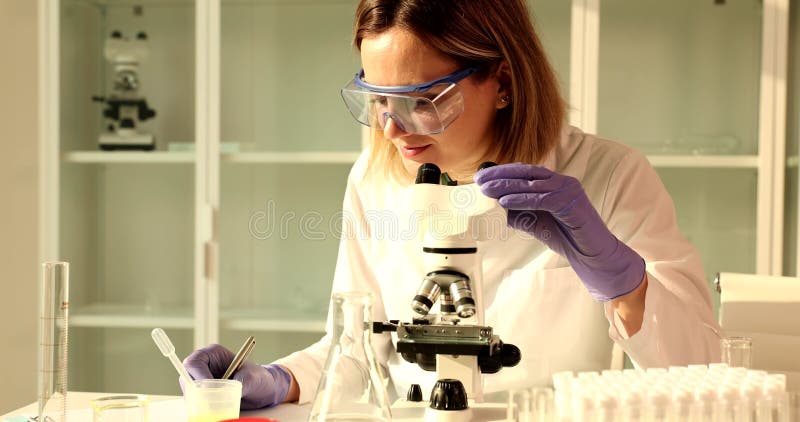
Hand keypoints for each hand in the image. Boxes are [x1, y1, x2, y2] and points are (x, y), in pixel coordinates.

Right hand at [182, 344, 291, 408]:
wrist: (264, 390)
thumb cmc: (260, 378)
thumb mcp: (253, 378)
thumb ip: (239, 383)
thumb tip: (224, 392)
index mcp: (213, 354)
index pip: (194, 362)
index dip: (197, 376)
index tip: (208, 388)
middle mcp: (205, 366)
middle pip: (187, 378)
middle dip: (196, 392)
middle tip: (210, 402)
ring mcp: (203, 380)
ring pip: (190, 392)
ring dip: (198, 402)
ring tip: (217, 406)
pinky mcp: (204, 394)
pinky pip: (196, 402)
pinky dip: (201, 408)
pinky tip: (215, 410)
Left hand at [475, 163, 644, 301]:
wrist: (592, 255)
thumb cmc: (566, 237)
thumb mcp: (536, 223)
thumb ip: (519, 213)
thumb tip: (497, 205)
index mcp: (555, 183)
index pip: (525, 171)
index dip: (502, 171)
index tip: (481, 175)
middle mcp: (563, 182)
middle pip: (528, 172)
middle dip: (501, 175)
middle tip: (479, 179)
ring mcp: (570, 190)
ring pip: (534, 184)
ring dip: (508, 186)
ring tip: (488, 190)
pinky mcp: (573, 203)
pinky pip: (544, 199)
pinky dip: (523, 199)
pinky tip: (506, 201)